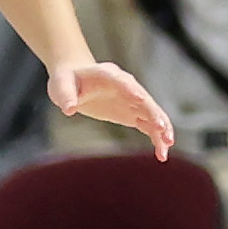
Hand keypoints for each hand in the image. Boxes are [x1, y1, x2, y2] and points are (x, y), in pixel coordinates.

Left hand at [49, 62, 173, 158]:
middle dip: (154, 113)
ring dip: (162, 129)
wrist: (75, 80)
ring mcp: (132, 100)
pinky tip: (161, 153)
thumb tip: (69, 109)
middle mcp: (126, 86)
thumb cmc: (67, 81)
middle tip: (162, 129)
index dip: (131, 89)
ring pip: (152, 114)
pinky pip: (148, 125)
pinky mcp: (132, 113)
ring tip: (167, 147)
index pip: (122, 81)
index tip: (140, 99)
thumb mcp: (60, 86)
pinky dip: (156, 137)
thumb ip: (66, 96)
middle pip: (145, 100)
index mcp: (108, 75)